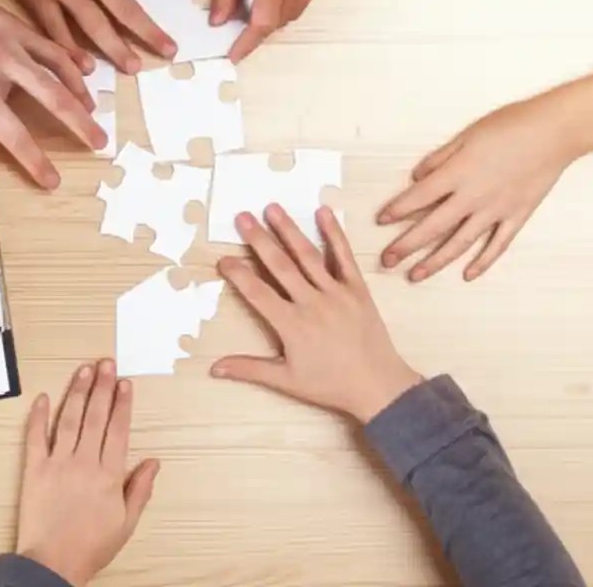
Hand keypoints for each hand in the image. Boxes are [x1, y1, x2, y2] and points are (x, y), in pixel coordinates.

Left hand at [0, 0, 103, 188]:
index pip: (15, 136)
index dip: (36, 161)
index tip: (53, 180)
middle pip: (52, 101)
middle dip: (80, 126)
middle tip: (100, 143)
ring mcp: (8, 40)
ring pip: (58, 69)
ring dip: (80, 93)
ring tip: (94, 111)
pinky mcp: (9, 20)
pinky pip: (47, 42)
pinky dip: (68, 58)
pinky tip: (82, 69)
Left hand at [16, 360, 158, 586]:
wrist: (52, 564)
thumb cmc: (91, 546)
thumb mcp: (126, 522)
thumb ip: (140, 489)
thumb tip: (154, 462)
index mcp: (109, 475)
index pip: (118, 430)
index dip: (123, 404)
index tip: (125, 383)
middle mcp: (84, 462)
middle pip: (96, 417)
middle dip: (103, 387)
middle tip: (107, 363)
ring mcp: (58, 464)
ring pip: (69, 420)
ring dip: (78, 393)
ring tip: (84, 371)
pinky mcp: (34, 470)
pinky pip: (36, 437)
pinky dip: (39, 416)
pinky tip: (44, 397)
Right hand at [211, 205, 422, 422]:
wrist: (378, 385)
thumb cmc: (330, 384)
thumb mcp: (286, 380)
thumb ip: (249, 369)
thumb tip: (214, 368)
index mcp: (292, 325)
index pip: (257, 292)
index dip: (238, 274)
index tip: (223, 259)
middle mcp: (312, 303)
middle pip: (280, 265)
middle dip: (258, 240)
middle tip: (242, 217)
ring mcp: (337, 293)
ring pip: (308, 256)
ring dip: (289, 230)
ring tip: (272, 208)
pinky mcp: (357, 289)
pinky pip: (344, 257)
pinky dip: (334, 234)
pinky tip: (323, 212)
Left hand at [213, 0, 326, 62]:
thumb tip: (219, 22)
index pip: (263, 20)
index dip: (248, 43)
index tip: (235, 55)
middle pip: (278, 20)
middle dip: (257, 30)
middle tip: (238, 30)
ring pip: (293, 14)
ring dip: (273, 19)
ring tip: (255, 9)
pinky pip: (303, 0)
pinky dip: (286, 6)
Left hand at [379, 70, 592, 281]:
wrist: (554, 132)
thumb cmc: (509, 125)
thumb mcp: (466, 135)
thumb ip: (439, 158)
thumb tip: (417, 178)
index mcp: (457, 173)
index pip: (419, 198)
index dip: (397, 210)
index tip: (381, 222)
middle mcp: (473, 197)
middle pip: (432, 227)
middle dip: (406, 245)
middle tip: (386, 260)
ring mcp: (495, 210)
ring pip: (460, 243)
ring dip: (435, 261)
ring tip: (415, 275)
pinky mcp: (516, 217)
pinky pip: (496, 245)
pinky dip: (482, 261)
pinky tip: (467, 274)